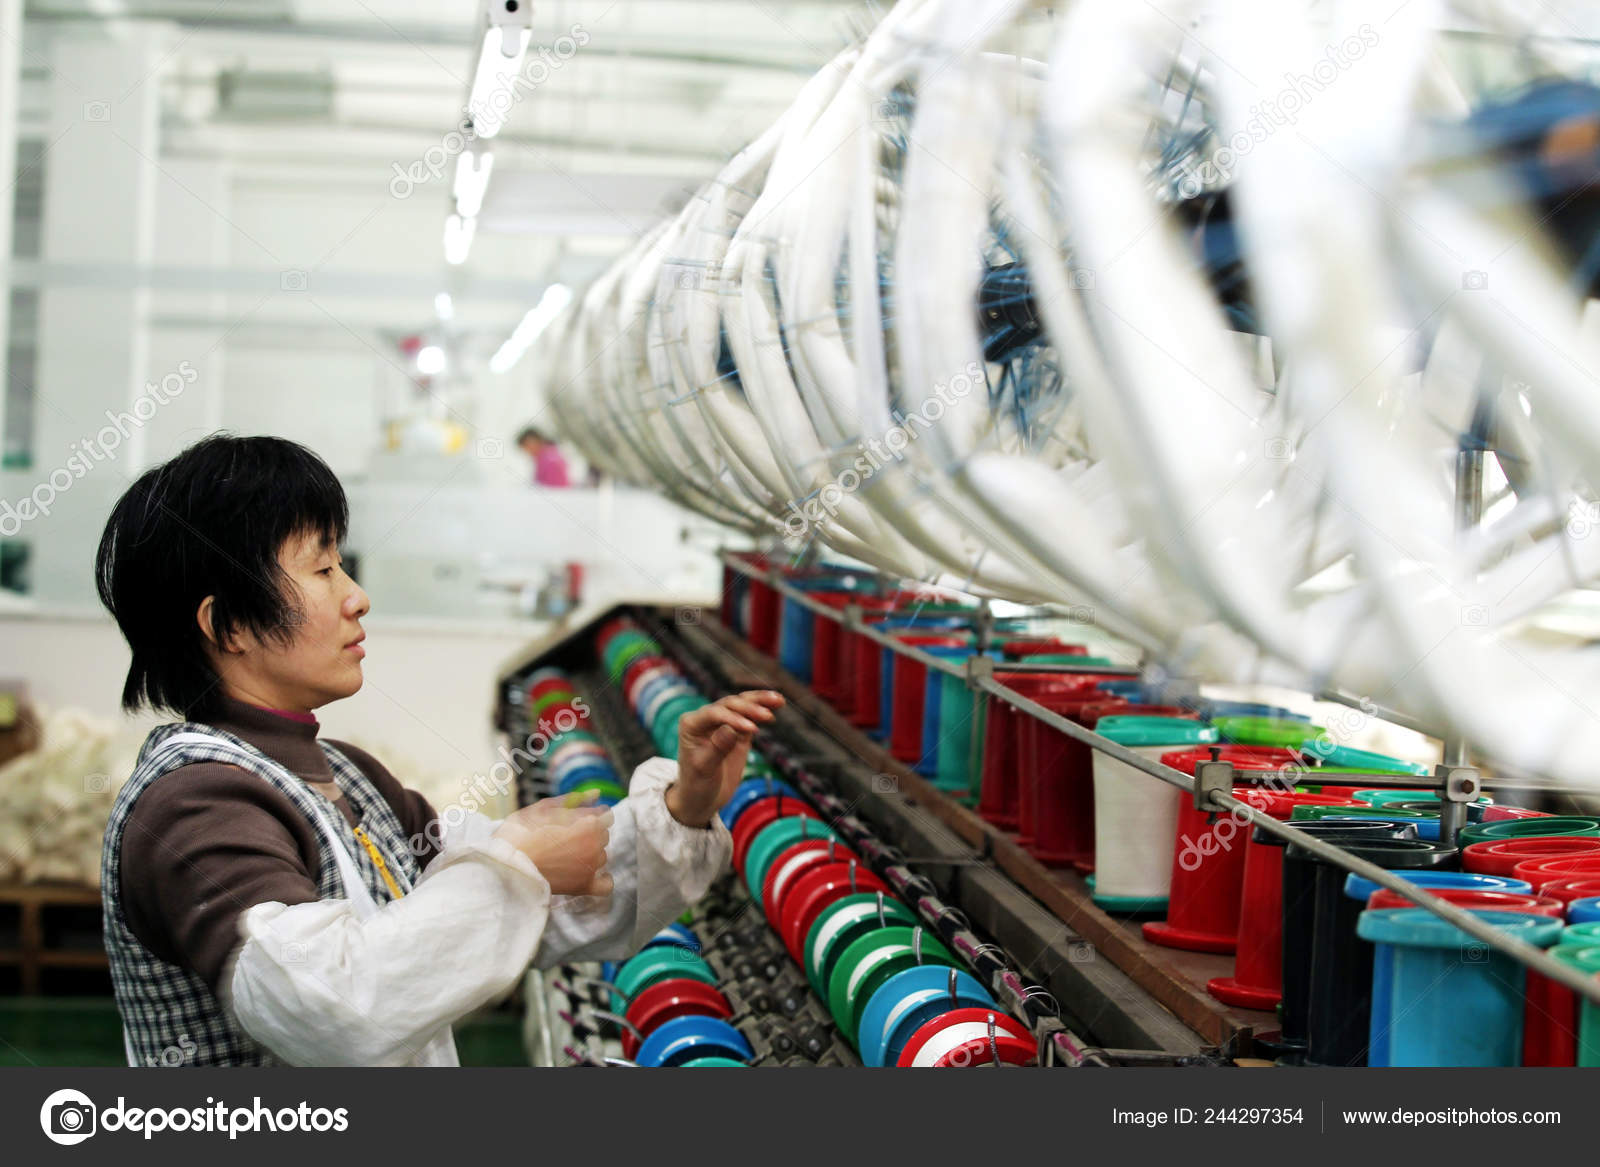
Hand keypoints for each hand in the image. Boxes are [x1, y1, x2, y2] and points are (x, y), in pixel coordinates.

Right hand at [494, 798, 613, 895]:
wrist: (504, 864)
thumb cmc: (521, 832)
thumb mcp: (545, 808)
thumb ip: (575, 799)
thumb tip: (597, 793)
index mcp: (589, 823)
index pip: (605, 815)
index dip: (589, 815)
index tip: (573, 820)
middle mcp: (595, 845)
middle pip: (603, 835)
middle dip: (589, 833)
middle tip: (562, 837)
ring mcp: (590, 867)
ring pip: (601, 856)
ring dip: (590, 854)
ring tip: (563, 855)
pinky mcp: (583, 886)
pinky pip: (606, 885)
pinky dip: (601, 879)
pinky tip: (586, 872)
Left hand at [668, 690, 785, 826]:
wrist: (702, 798)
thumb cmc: (696, 784)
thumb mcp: (704, 769)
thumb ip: (717, 748)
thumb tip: (731, 729)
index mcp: (691, 724)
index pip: (714, 713)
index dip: (733, 718)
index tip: (753, 730)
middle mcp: (705, 719)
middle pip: (730, 705)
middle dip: (749, 708)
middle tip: (768, 716)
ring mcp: (722, 723)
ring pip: (741, 705)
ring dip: (759, 701)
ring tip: (778, 700)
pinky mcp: (736, 730)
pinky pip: (750, 716)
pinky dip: (762, 709)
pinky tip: (776, 705)